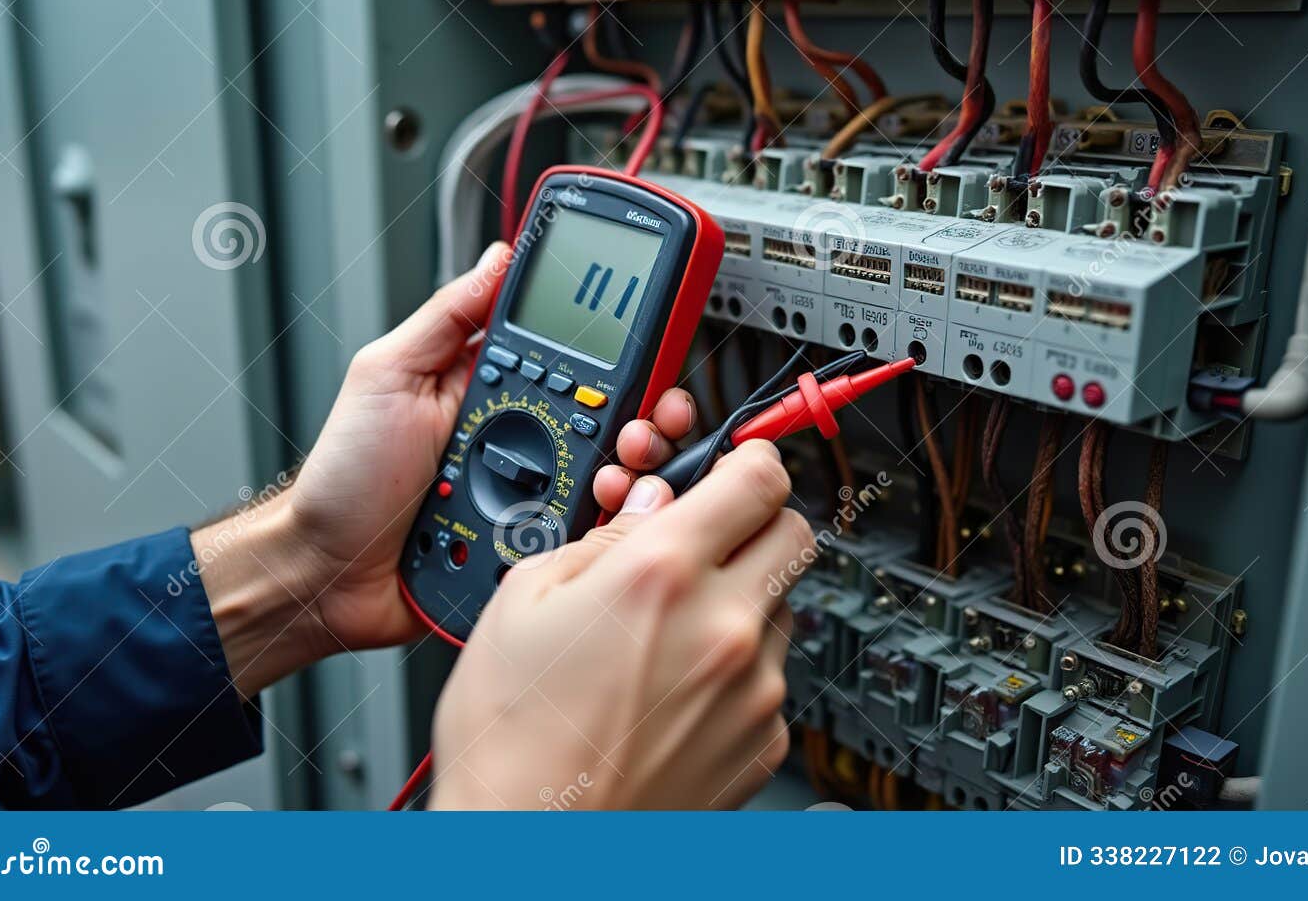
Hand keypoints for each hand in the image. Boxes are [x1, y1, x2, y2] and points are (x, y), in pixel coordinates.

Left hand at [193, 242, 705, 698]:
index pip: (575, 352)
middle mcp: (524, 435)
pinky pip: (592, 532)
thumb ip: (447, 316)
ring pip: (616, 473)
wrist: (329, 573)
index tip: (654, 336)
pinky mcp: (539, 544)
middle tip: (642, 421)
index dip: (621, 341)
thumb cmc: (345, 479)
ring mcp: (535, 492)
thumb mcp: (386, 374)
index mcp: (493, 385)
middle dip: (646, 411)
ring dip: (633, 468)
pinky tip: (608, 510)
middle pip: (615, 414)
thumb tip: (500, 256)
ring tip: (619, 469)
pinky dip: (612, 522)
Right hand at [429, 441, 812, 809]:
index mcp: (662, 575)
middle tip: (710, 539)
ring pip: (785, 605)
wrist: (530, 848)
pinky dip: (737, 669)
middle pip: (795, 532)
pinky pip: (772, 676)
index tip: (737, 465)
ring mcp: (753, 691)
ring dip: (744, 597)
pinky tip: (675, 689)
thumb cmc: (512, 740)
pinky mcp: (763, 743)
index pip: (760, 478)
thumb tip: (649, 504)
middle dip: (757, 522)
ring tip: (672, 631)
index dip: (749, 459)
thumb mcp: (524, 600)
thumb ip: (604, 537)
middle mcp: (724, 628)